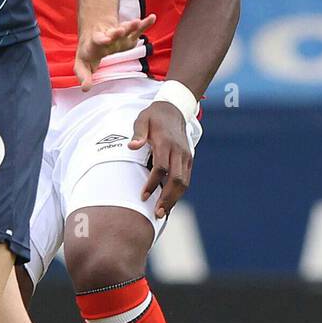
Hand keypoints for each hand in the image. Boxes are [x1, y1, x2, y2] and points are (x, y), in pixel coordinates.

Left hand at [74, 14, 155, 87]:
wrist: (93, 37)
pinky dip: (145, 24)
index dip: (103, 39)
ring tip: (137, 22)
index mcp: (96, 43)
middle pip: (113, 33)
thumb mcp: (82, 66)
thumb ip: (84, 76)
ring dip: (131, 26)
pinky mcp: (128, 37)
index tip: (107, 39)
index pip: (99, 40)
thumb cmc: (88, 53)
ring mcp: (119, 36)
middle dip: (117, 32)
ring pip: (126, 29)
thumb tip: (85, 89)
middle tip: (121, 30)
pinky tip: (152, 18)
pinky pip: (137, 30)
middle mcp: (108, 37)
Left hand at [129, 100, 193, 218]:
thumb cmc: (154, 116)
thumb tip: (132, 146)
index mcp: (167, 143)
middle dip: (167, 198)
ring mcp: (186, 156)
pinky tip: (170, 203)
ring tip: (163, 213)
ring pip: (184, 182)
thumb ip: (138, 133)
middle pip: (177, 179)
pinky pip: (186, 179)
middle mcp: (179, 151)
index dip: (153, 183)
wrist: (174, 109)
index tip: (143, 195)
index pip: (161, 167)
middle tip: (157, 213)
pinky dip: (179, 193)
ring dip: (175, 199)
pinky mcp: (189, 160)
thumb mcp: (142, 119)